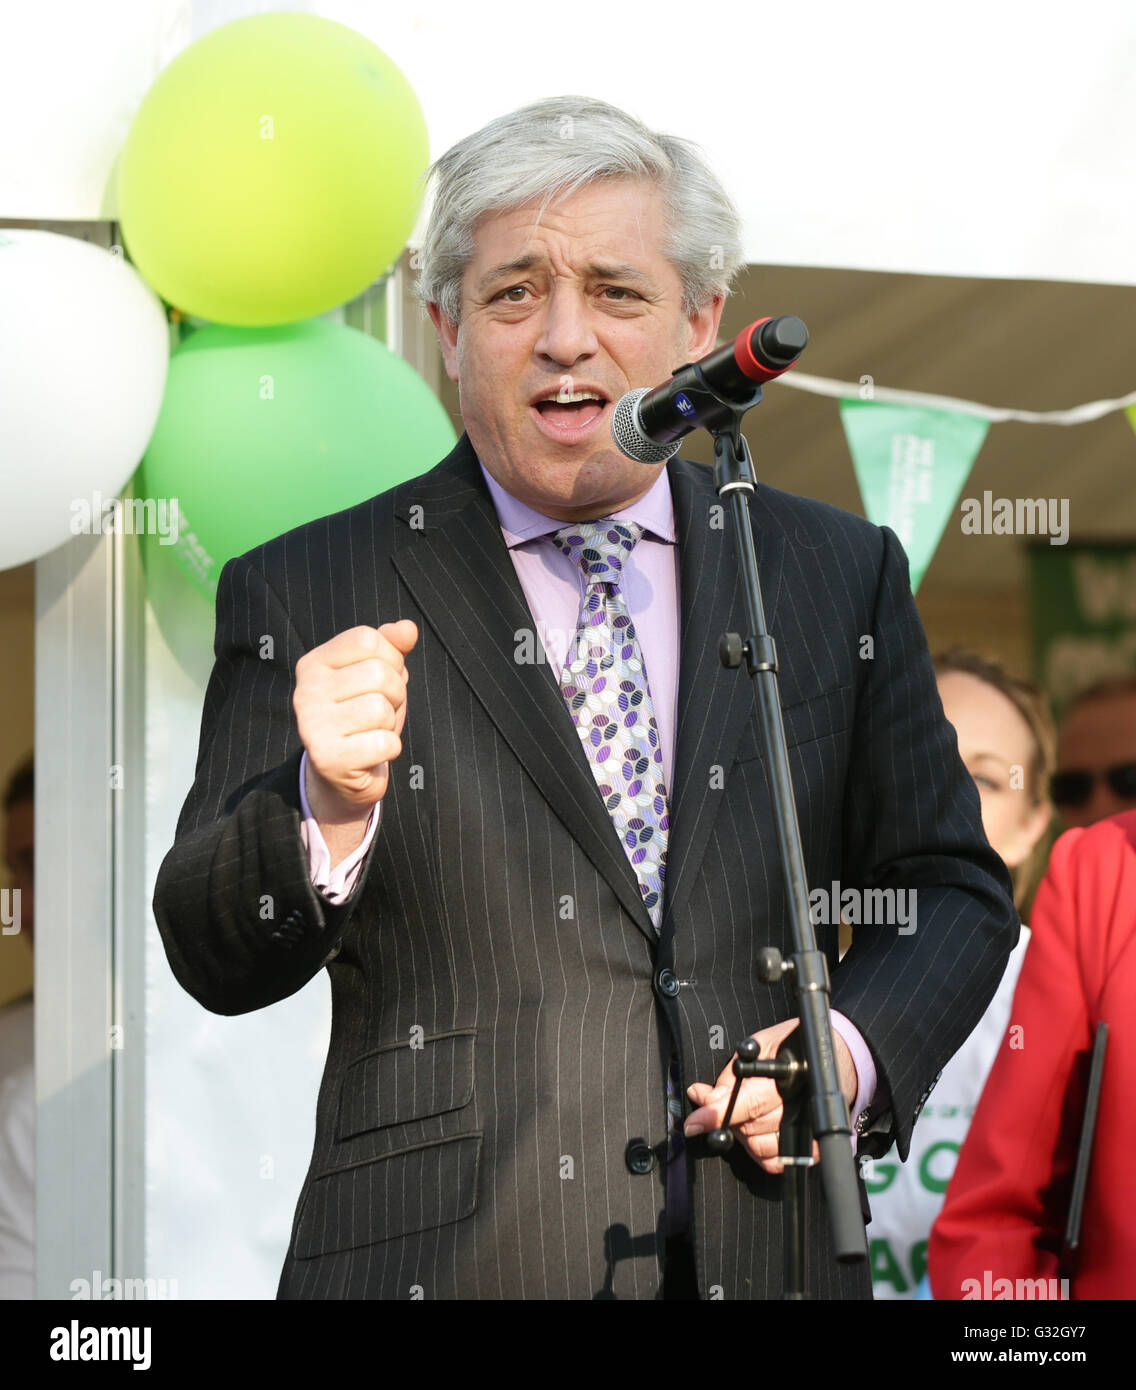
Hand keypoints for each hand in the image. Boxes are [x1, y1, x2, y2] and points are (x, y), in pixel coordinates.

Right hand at [294, 620, 417, 820]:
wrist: (343, 775)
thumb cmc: (362, 718)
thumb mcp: (377, 676)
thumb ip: (391, 646)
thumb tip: (408, 628)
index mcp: (314, 664)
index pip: (366, 639)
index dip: (390, 657)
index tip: (381, 679)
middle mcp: (305, 692)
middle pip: (379, 674)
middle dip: (395, 694)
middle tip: (379, 712)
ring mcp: (312, 726)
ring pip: (381, 708)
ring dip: (390, 723)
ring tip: (373, 731)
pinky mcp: (328, 759)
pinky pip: (384, 742)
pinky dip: (390, 748)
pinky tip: (372, 753)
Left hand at [684, 1018, 857, 1174]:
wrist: (840, 1057)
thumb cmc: (795, 1046)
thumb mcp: (760, 1044)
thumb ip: (732, 1072)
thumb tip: (703, 1096)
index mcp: (788, 1076)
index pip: (746, 1102)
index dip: (717, 1114)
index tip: (695, 1123)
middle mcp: (800, 1106)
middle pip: (750, 1128)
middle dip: (727, 1120)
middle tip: (718, 1107)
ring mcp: (808, 1130)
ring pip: (760, 1148)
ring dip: (744, 1135)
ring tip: (745, 1114)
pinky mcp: (813, 1147)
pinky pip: (778, 1162)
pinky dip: (762, 1152)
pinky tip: (759, 1132)